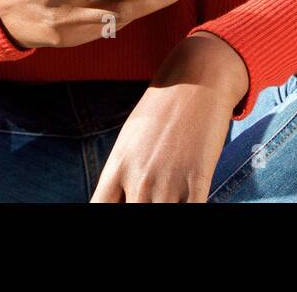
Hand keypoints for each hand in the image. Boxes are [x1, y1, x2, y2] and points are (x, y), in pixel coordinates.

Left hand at [90, 33, 247, 202]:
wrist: (195, 80)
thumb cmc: (161, 109)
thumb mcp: (130, 139)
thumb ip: (123, 173)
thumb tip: (120, 198)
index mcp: (118, 166)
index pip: (99, 210)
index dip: (108, 215)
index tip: (124, 203)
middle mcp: (138, 179)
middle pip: (131, 216)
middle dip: (141, 208)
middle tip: (150, 199)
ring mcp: (168, 182)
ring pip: (161, 217)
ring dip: (165, 208)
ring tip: (171, 197)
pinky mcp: (197, 181)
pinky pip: (192, 212)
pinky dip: (188, 209)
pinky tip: (188, 199)